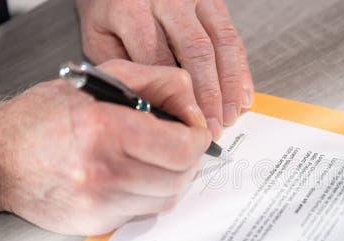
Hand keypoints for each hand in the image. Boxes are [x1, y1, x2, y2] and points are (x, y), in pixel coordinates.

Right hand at [0, 60, 211, 235]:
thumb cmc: (46, 116)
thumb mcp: (103, 78)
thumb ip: (158, 82)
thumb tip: (194, 107)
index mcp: (106, 130)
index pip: (184, 147)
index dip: (197, 136)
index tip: (191, 128)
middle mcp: (103, 171)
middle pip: (181, 176)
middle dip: (188, 157)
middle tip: (177, 142)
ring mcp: (101, 203)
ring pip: (168, 198)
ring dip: (170, 177)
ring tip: (153, 157)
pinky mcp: (98, 223)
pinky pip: (144, 212)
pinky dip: (147, 194)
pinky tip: (130, 175)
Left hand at [76, 0, 253, 138]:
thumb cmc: (111, 14)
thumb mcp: (100, 40)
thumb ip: (125, 70)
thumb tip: (157, 111)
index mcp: (130, 10)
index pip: (159, 58)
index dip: (175, 95)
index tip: (184, 124)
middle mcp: (166, 0)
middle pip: (195, 51)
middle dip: (209, 95)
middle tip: (213, 126)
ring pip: (221, 43)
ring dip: (230, 84)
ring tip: (230, 115)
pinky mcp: (213, 2)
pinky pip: (232, 36)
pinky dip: (241, 69)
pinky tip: (243, 95)